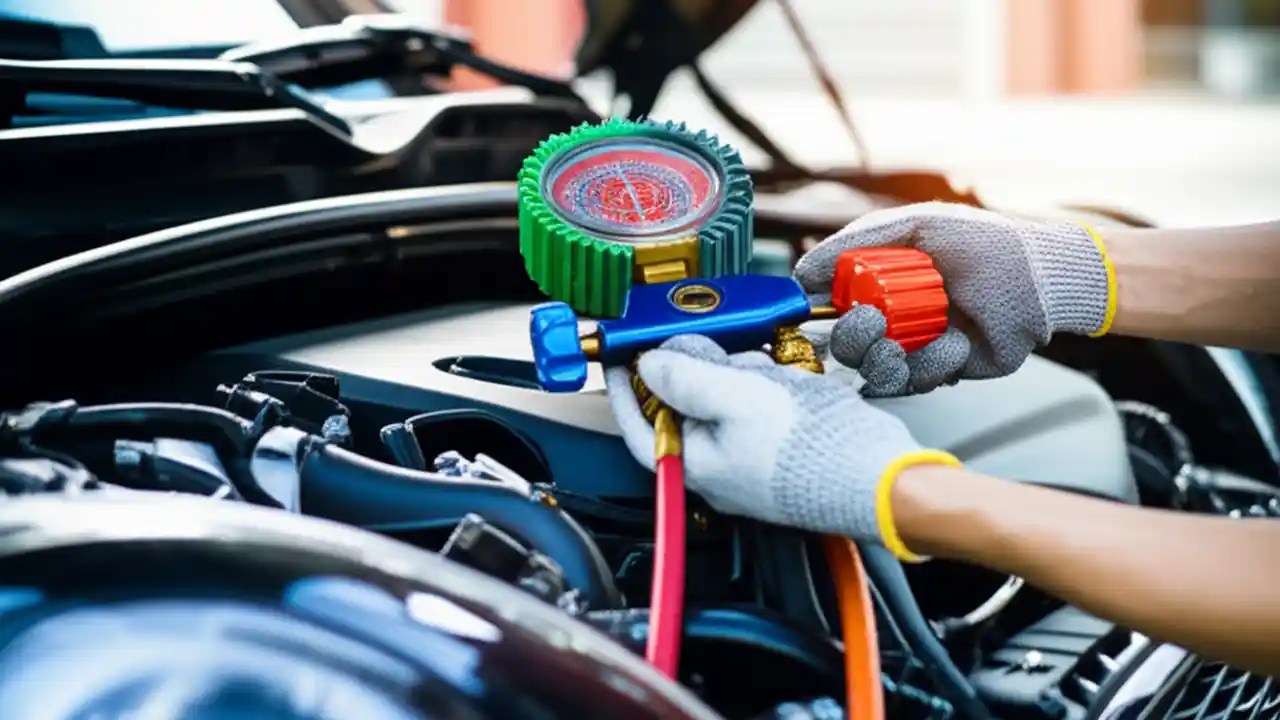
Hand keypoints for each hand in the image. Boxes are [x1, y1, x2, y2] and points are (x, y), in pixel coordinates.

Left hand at [604, 334, 933, 543]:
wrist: (878, 474)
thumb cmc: (808, 452)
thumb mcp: (734, 398)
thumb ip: (686, 378)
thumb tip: (649, 364)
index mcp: (696, 465)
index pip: (642, 426)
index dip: (626, 390)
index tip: (622, 358)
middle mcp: (720, 466)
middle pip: (688, 404)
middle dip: (704, 372)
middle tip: (714, 350)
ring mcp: (752, 457)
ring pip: (729, 398)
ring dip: (744, 375)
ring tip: (767, 374)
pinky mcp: (784, 445)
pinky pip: (764, 404)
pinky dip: (772, 386)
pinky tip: (789, 382)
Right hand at [795, 202, 1112, 395]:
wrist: (1041, 282)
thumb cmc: (986, 245)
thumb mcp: (918, 225)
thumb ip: (859, 241)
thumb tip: (802, 270)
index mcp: (879, 279)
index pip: (831, 301)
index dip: (820, 309)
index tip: (817, 307)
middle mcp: (893, 314)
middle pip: (844, 343)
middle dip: (852, 339)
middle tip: (873, 323)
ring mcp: (915, 344)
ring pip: (873, 370)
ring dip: (884, 359)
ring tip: (906, 344)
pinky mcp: (941, 370)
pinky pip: (916, 381)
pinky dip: (932, 364)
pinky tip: (955, 343)